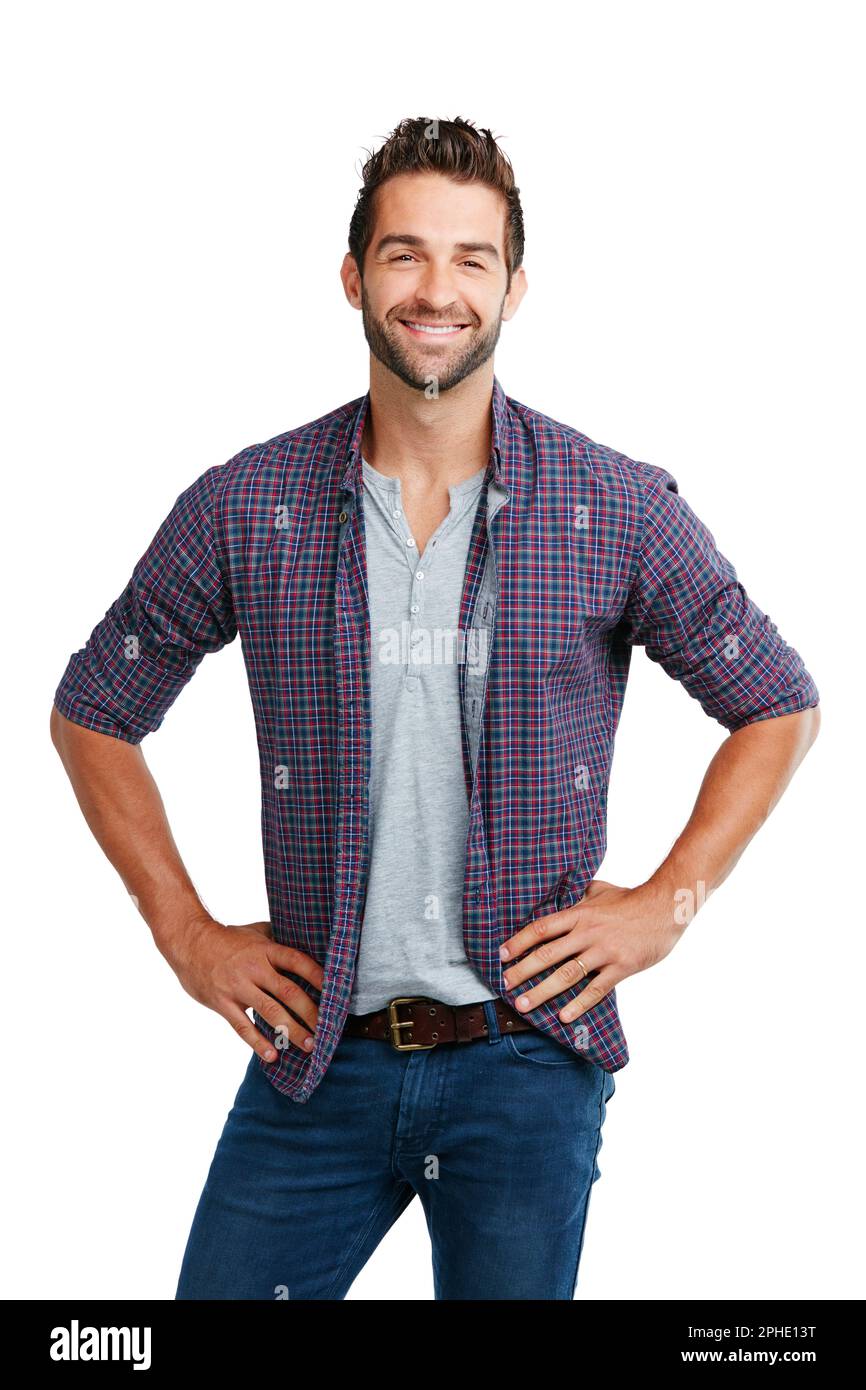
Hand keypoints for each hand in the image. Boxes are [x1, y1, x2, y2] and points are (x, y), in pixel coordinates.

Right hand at [158, 915, 323, 1061]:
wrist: (189, 943)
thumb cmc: (227, 938)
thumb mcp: (255, 932)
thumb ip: (279, 939)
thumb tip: (307, 942)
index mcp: (265, 950)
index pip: (297, 962)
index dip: (318, 976)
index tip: (336, 991)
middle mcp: (254, 968)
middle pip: (288, 991)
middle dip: (310, 1012)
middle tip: (328, 1030)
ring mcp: (238, 987)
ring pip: (270, 1012)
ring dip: (292, 1030)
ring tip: (310, 1045)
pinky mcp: (222, 1003)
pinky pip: (242, 1026)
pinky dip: (258, 1043)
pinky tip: (272, 1056)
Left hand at [498, 878, 681, 1022]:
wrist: (666, 908)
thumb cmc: (631, 899)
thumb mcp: (600, 891)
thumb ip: (580, 896)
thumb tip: (565, 896)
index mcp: (580, 913)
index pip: (542, 928)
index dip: (519, 942)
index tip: (502, 954)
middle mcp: (587, 933)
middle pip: (547, 954)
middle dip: (522, 970)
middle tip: (504, 984)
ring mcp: (604, 951)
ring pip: (566, 975)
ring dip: (542, 991)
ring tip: (523, 1004)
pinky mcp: (621, 967)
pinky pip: (596, 989)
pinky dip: (579, 1004)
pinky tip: (564, 1016)